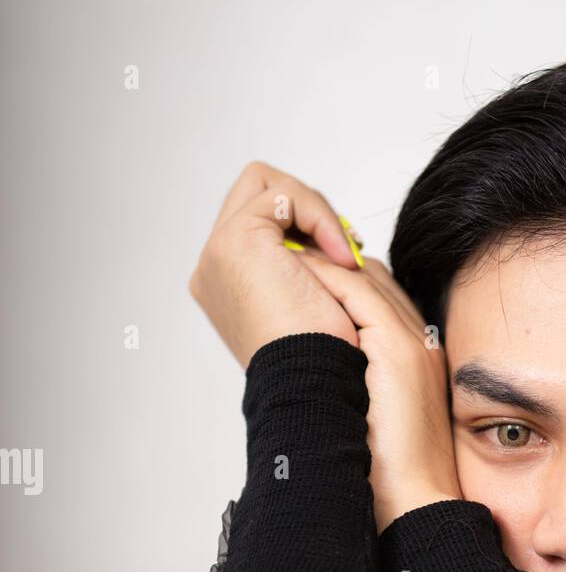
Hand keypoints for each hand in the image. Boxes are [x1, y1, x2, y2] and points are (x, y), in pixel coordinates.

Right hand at [187, 160, 362, 367]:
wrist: (315, 385)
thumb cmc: (325, 361)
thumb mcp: (315, 306)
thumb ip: (308, 270)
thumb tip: (329, 245)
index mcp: (226, 285)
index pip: (262, 224)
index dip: (307, 229)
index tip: (346, 259)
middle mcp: (214, 266)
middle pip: (258, 196)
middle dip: (307, 212)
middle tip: (345, 249)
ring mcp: (219, 251)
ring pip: (269, 186)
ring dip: (316, 212)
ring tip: (345, 254)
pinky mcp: (236, 239)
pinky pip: (284, 195)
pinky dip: (320, 216)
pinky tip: (343, 256)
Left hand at [294, 247, 461, 532]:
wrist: (416, 502)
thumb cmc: (389, 475)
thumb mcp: (372, 418)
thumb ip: (358, 384)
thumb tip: (319, 372)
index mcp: (416, 357)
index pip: (379, 298)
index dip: (340, 285)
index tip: (299, 282)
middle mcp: (420, 342)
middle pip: (376, 279)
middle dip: (331, 266)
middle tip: (287, 261)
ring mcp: (414, 342)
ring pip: (368, 278)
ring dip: (324, 267)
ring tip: (285, 265)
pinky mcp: (400, 349)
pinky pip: (361, 294)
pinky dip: (327, 282)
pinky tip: (294, 281)